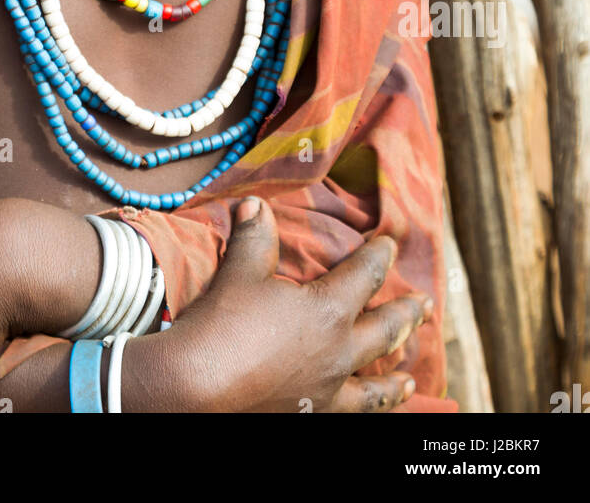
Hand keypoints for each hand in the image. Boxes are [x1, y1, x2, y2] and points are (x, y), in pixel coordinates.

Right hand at [125, 196, 431, 412]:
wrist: (197, 387)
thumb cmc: (223, 324)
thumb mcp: (240, 272)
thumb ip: (255, 237)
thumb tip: (255, 203)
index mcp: (328, 312)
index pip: (364, 276)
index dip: (379, 256)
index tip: (390, 245)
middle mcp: (338, 354)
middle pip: (385, 331)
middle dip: (407, 315)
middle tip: (426, 305)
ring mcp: (326, 392)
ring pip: (375, 389)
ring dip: (395, 383)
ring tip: (410, 380)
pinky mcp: (309, 418)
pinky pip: (351, 418)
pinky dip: (366, 415)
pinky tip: (365, 415)